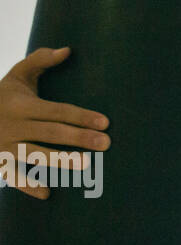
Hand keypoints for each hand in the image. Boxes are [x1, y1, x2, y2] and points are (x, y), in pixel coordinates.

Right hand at [0, 47, 109, 199]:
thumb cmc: (3, 94)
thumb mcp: (18, 74)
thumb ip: (41, 59)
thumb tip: (68, 49)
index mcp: (21, 105)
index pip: (56, 111)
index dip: (81, 116)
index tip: (105, 123)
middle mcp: (12, 126)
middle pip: (50, 133)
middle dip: (78, 138)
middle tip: (106, 144)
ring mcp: (3, 146)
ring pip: (34, 156)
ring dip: (59, 162)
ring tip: (86, 166)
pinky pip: (12, 177)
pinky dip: (27, 186)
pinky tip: (48, 195)